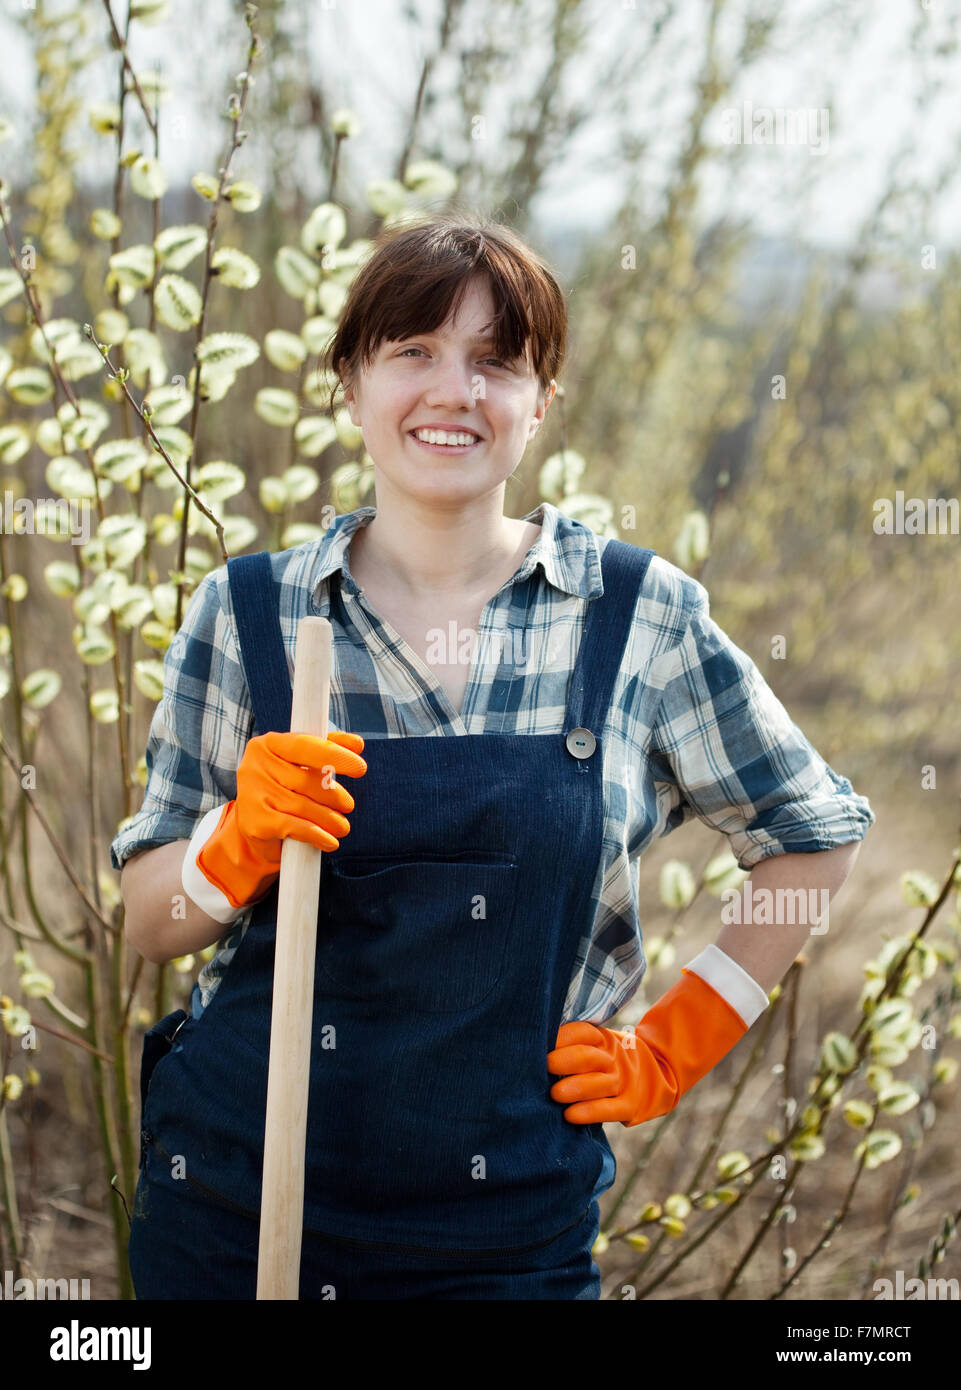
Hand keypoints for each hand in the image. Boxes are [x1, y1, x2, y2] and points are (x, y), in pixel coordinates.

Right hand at [196, 728, 366, 909]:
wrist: (257, 827)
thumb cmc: (284, 788)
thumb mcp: (303, 763)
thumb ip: (329, 747)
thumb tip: (357, 743)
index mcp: (268, 744)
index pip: (305, 745)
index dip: (336, 755)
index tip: (360, 768)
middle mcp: (254, 766)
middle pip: (306, 780)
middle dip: (334, 795)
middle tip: (348, 805)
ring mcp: (251, 795)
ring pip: (303, 806)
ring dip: (330, 819)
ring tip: (342, 826)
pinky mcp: (255, 823)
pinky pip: (295, 827)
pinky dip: (318, 835)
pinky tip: (330, 840)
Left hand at [546, 967, 753, 1126]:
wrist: (655, 1076)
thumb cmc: (606, 1062)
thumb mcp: (595, 1047)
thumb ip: (570, 1046)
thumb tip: (535, 1049)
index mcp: (602, 1039)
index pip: (584, 1033)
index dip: (563, 1036)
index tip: (543, 1043)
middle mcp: (613, 1058)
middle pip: (590, 1056)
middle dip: (567, 1060)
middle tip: (546, 1065)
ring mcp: (623, 1081)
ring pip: (601, 1084)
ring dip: (577, 1088)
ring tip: (555, 1094)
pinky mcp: (629, 1105)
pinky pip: (610, 1109)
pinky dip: (590, 1112)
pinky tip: (570, 1115)